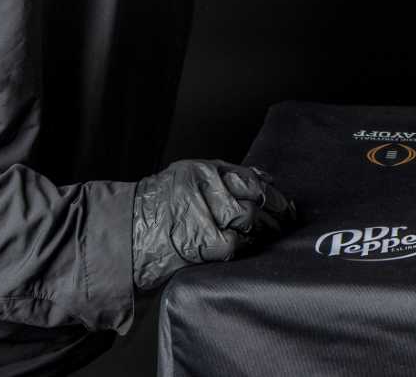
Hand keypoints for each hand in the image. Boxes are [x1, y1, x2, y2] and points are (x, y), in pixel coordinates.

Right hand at [130, 159, 295, 291]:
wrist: (130, 231)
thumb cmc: (161, 205)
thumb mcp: (189, 176)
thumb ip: (225, 175)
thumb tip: (265, 178)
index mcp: (205, 170)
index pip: (250, 178)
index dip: (272, 193)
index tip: (286, 203)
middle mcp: (206, 187)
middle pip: (254, 198)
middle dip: (275, 212)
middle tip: (285, 221)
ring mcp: (203, 213)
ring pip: (248, 219)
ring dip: (263, 230)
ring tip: (270, 234)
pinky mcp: (201, 240)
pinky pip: (235, 243)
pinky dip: (243, 246)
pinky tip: (245, 246)